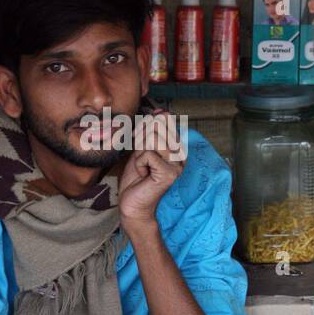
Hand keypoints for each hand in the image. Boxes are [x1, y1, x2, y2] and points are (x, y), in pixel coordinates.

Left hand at [118, 115, 183, 231]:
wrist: (132, 204)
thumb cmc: (136, 177)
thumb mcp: (142, 147)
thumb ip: (150, 129)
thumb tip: (161, 111)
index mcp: (176, 145)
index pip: (163, 118)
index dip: (145, 128)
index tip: (141, 146)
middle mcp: (181, 153)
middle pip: (157, 126)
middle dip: (141, 141)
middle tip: (143, 161)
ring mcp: (178, 163)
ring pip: (152, 138)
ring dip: (140, 153)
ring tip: (144, 168)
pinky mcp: (170, 173)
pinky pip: (148, 154)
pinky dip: (140, 163)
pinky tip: (145, 175)